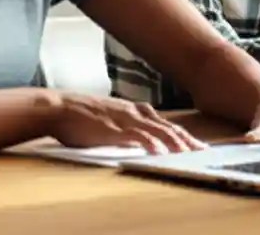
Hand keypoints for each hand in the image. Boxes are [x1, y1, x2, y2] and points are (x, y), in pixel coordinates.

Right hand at [47, 92, 207, 154]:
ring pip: (157, 130)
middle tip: (202, 150)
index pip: (165, 123)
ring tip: (188, 152)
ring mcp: (124, 119)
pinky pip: (136, 136)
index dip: (182, 134)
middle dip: (186, 139)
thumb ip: (125, 129)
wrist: (58, 107)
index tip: (195, 144)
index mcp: (133, 110)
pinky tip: (160, 152)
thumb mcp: (109, 121)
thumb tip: (138, 142)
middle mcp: (134, 112)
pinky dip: (151, 143)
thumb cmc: (79, 116)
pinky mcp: (113, 128)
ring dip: (175, 142)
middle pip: (167, 126)